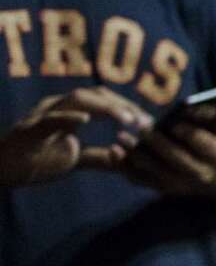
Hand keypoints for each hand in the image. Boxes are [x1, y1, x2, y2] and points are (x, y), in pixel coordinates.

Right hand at [0, 87, 148, 187]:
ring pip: (77, 99)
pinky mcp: (28, 131)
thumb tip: (127, 159)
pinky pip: (49, 119)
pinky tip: (85, 119)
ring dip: (106, 108)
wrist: (1, 172)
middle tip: (145, 121)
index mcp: (68, 110)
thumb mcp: (74, 159)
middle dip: (124, 105)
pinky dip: (67, 117)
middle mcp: (56, 106)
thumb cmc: (35, 161)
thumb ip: (99, 157)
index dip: (128, 107)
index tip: (150, 122)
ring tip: (127, 119)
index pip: (104, 99)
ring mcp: (41, 116)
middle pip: (96, 93)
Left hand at [118, 102, 215, 195]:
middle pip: (176, 158)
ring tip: (121, 136)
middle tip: (141, 125)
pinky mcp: (162, 189)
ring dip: (136, 154)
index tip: (174, 122)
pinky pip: (141, 179)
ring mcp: (180, 184)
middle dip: (158, 142)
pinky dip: (125, 167)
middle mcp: (200, 174)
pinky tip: (114, 151)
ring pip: (155, 170)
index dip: (189, 134)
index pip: (204, 145)